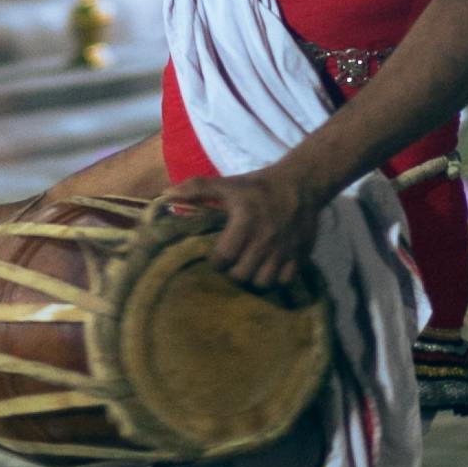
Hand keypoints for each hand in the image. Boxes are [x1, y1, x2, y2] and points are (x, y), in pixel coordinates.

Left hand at [171, 158, 325, 290]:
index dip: (215, 261)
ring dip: (253, 277)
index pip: (223, 258)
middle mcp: (265, 240)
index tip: (215, 255)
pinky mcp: (300, 256)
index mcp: (245, 222)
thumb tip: (166, 194)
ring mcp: (284, 250)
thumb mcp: (227, 184)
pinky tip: (268, 267)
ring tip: (249, 267)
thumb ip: (197, 189)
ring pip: (263, 282)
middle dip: (232, 272)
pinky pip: (284, 281)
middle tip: (231, 263)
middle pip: (241, 275)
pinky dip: (275, 278)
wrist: (301, 183)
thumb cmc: (258, 187)